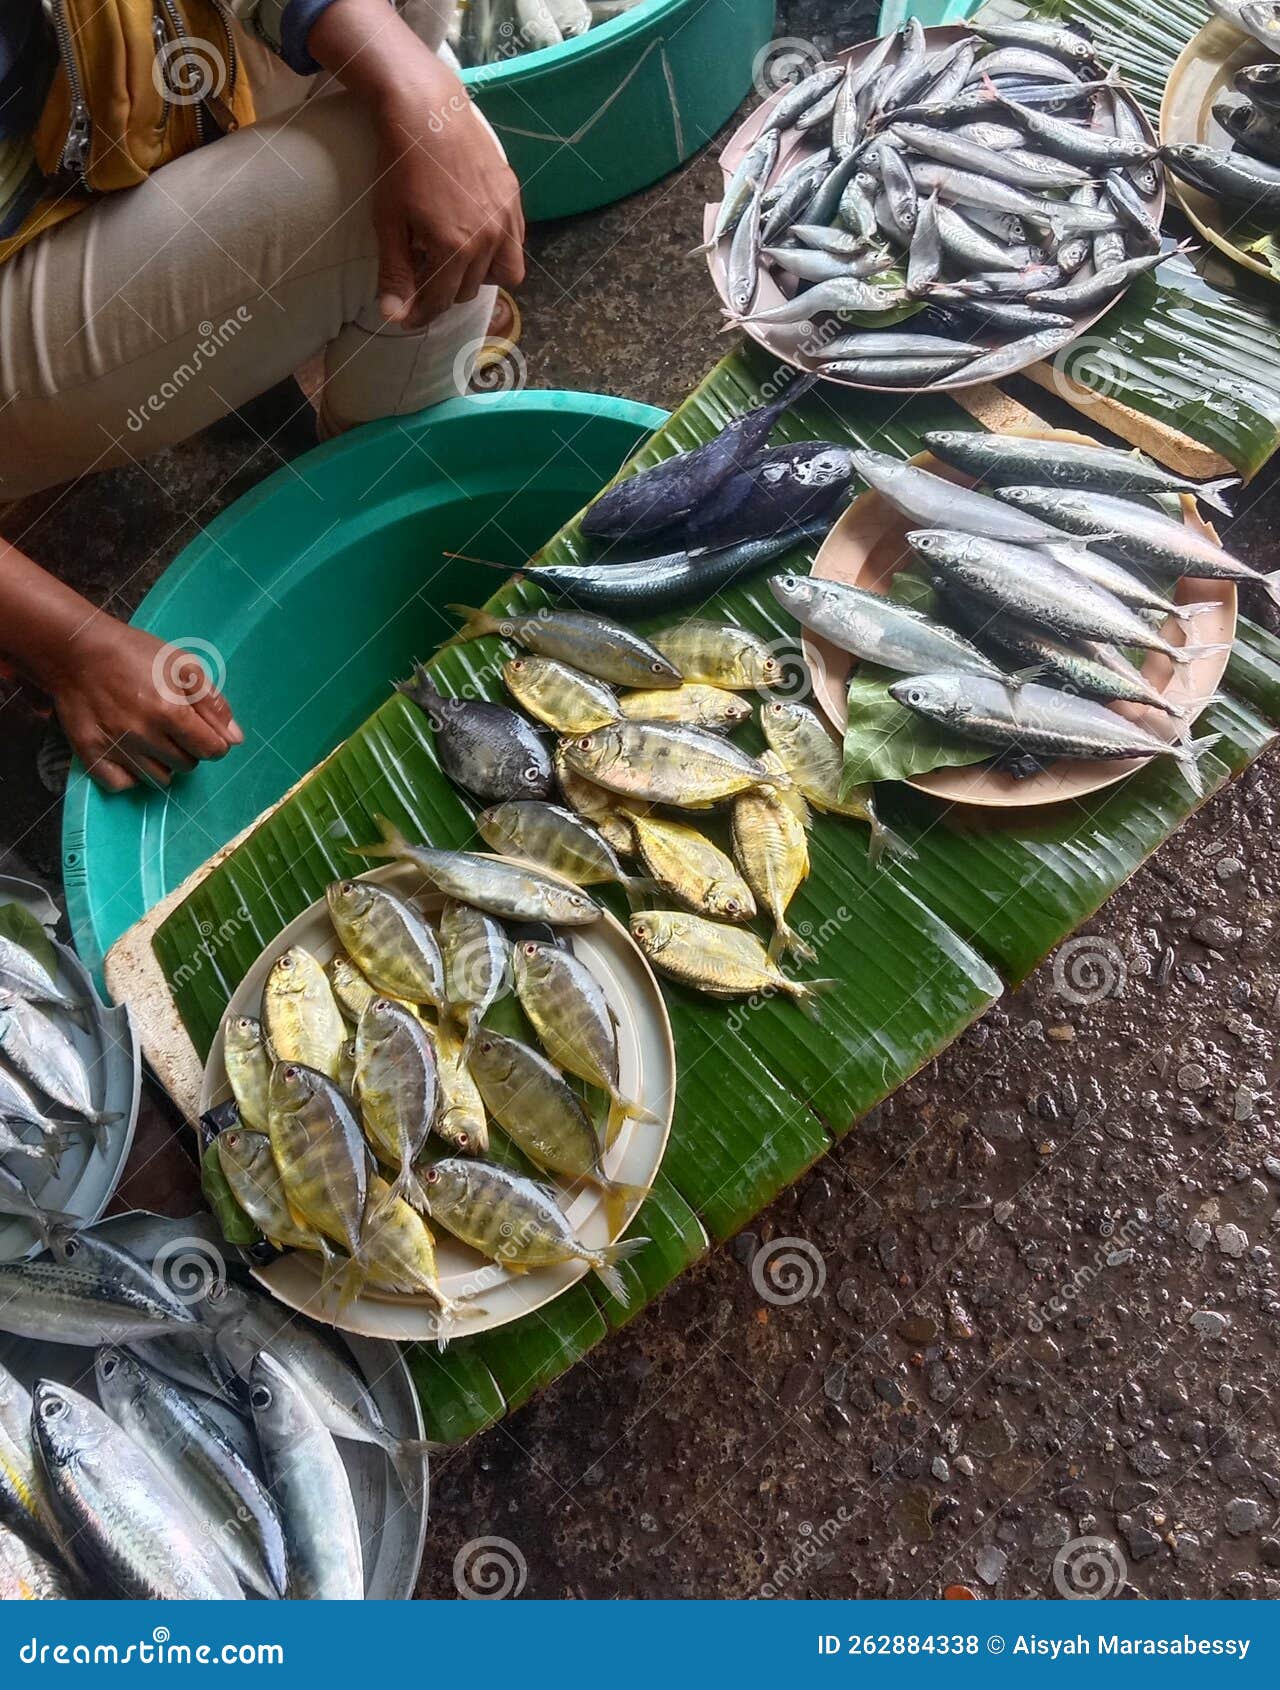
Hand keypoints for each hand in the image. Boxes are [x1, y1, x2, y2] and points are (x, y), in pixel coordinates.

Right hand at [44, 619, 241, 792]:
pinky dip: (130, 775)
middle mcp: (143, 735)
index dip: (214, 742)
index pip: (211, 750)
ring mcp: (115, 747)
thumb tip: (234, 739)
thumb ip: (213, 704)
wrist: (77, 652)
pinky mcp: (90, 754)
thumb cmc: (135, 655)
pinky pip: (122, 784)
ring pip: (158, 779)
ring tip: (152, 738)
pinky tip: (131, 754)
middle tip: (173, 728)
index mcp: (170, 712)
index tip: (204, 732)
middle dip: (188, 750)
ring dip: (162, 763)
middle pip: (186, 766)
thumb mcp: (183, 666)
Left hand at [372, 75, 525, 329]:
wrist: (427, 110)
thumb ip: (395, 272)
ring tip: (454, 257)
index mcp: (454, 248)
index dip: (421, 314)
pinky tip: (475, 236)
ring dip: (476, 275)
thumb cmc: (401, 165)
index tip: (407, 317)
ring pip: (502, 275)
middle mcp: (487, 239)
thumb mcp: (388, 221)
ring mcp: (505, 218)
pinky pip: (516, 244)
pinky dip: (498, 252)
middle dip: (443, 290)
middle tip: (422, 273)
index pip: (441, 301)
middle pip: (467, 291)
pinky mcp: (513, 198)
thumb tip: (393, 317)